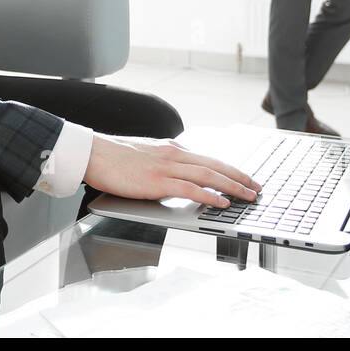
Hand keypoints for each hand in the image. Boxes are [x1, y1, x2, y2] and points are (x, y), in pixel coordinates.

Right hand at [83, 134, 261, 207]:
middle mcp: (174, 154)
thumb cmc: (113, 157)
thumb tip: (177, 178)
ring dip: (233, 186)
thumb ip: (163, 164)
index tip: (245, 177)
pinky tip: (222, 202)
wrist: (92, 153)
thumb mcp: (146, 155)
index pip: (208, 158)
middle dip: (240, 177)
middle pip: (215, 164)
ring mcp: (167, 167)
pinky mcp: (158, 181)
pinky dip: (210, 195)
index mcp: (171, 148)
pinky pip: (191, 188)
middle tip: (257, 187)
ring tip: (249, 195)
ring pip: (209, 175)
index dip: (230, 168)